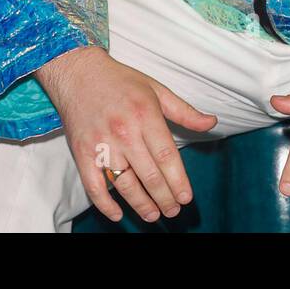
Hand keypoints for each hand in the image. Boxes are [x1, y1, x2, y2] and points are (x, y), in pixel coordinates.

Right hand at [37, 46, 217, 223]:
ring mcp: (101, 144)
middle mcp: (124, 132)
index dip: (178, 181)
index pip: (166, 156)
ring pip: (124, 184)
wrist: (78, 73)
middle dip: (164, 198)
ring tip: (153, 215)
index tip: (186, 198)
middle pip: (149, 175)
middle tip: (173, 211)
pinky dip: (105, 204)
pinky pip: (94, 186)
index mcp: (145, 115)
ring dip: (141, 205)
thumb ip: (184, 111)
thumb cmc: (120, 81)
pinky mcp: (82, 153)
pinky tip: (118, 214)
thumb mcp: (157, 89)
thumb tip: (211, 122)